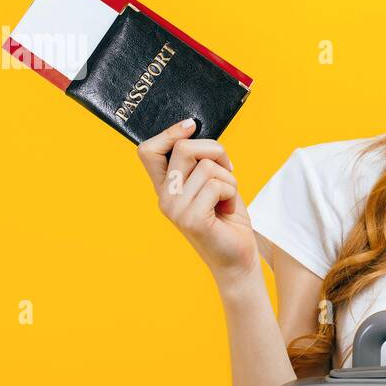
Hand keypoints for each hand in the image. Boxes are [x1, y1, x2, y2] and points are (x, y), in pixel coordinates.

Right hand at [136, 118, 259, 287]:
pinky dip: (231, 191)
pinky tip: (227, 208)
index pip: (148, 151)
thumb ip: (201, 161)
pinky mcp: (191, 219)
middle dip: (215, 151)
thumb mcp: (213, 182)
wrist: (237, 258)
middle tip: (227, 169)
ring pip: (207, 166)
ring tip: (226, 198)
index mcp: (165, 187)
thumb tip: (197, 131)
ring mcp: (175, 209)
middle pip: (184, 149)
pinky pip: (216, 184)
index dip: (170, 133)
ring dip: (229, 177)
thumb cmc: (227, 218)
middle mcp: (165, 197)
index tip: (191, 126)